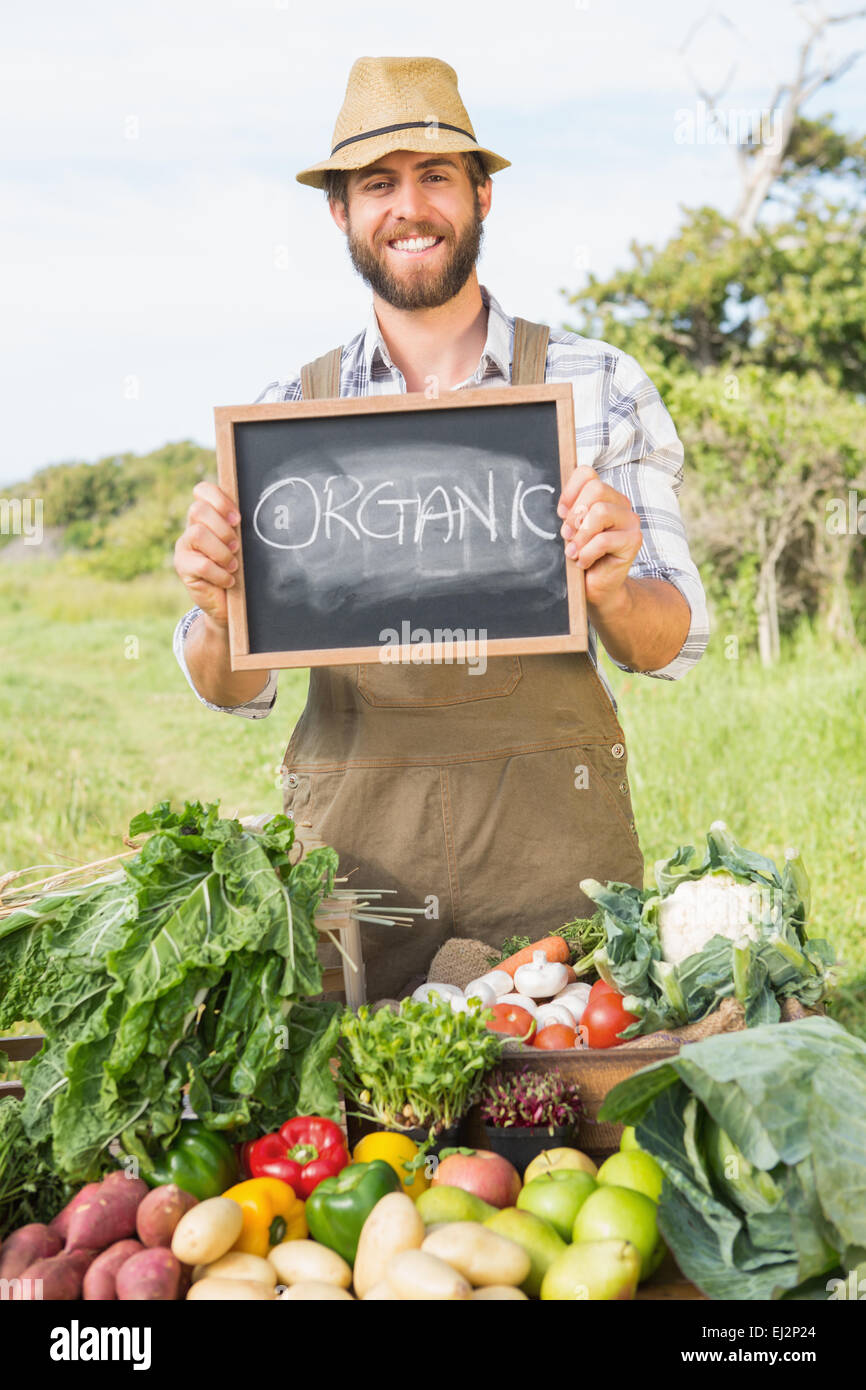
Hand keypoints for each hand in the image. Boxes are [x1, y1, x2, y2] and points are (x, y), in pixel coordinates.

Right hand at [173, 481, 240, 627]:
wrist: (228, 606)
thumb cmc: (240, 572)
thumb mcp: (243, 547)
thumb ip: (240, 529)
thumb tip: (258, 514)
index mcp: (207, 517)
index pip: (202, 491)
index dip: (219, 500)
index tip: (237, 519)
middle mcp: (192, 528)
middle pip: (198, 510)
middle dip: (223, 528)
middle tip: (237, 546)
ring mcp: (184, 547)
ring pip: (198, 533)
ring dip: (222, 551)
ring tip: (233, 566)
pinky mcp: (182, 567)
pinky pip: (201, 565)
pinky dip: (220, 574)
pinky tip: (228, 581)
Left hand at [557, 465, 641, 614]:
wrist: (598, 587)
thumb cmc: (582, 556)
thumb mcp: (571, 531)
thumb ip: (569, 513)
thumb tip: (562, 507)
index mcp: (604, 496)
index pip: (587, 473)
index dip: (569, 491)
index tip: (561, 514)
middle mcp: (621, 504)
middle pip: (596, 489)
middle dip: (575, 515)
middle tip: (566, 536)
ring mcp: (630, 521)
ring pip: (600, 512)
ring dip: (581, 536)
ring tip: (574, 552)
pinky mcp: (634, 541)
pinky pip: (603, 540)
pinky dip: (587, 554)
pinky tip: (584, 563)